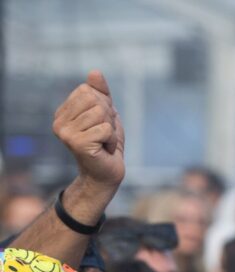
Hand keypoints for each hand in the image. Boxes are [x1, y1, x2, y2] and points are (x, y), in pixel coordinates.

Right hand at [52, 70, 124, 191]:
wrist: (106, 173)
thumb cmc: (106, 143)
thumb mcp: (106, 114)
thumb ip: (100, 93)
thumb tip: (94, 72)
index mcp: (63, 112)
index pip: (88, 90)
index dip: (103, 105)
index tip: (100, 123)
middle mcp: (59, 122)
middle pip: (95, 100)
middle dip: (108, 117)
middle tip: (103, 134)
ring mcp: (66, 133)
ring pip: (101, 114)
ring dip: (110, 129)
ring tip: (103, 142)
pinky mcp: (77, 143)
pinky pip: (106, 129)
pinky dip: (111, 140)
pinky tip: (104, 149)